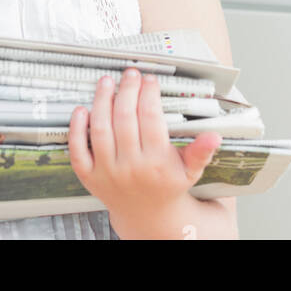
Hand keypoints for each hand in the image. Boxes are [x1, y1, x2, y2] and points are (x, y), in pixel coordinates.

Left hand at [68, 67, 221, 239]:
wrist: (147, 216)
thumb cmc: (167, 185)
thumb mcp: (189, 171)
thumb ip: (200, 151)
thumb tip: (214, 137)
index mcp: (156, 163)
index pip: (150, 118)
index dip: (149, 94)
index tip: (150, 80)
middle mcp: (130, 168)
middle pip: (124, 118)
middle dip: (127, 90)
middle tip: (130, 74)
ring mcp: (107, 172)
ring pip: (100, 129)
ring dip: (101, 100)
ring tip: (107, 82)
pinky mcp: (89, 177)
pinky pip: (77, 150)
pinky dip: (76, 128)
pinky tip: (82, 109)